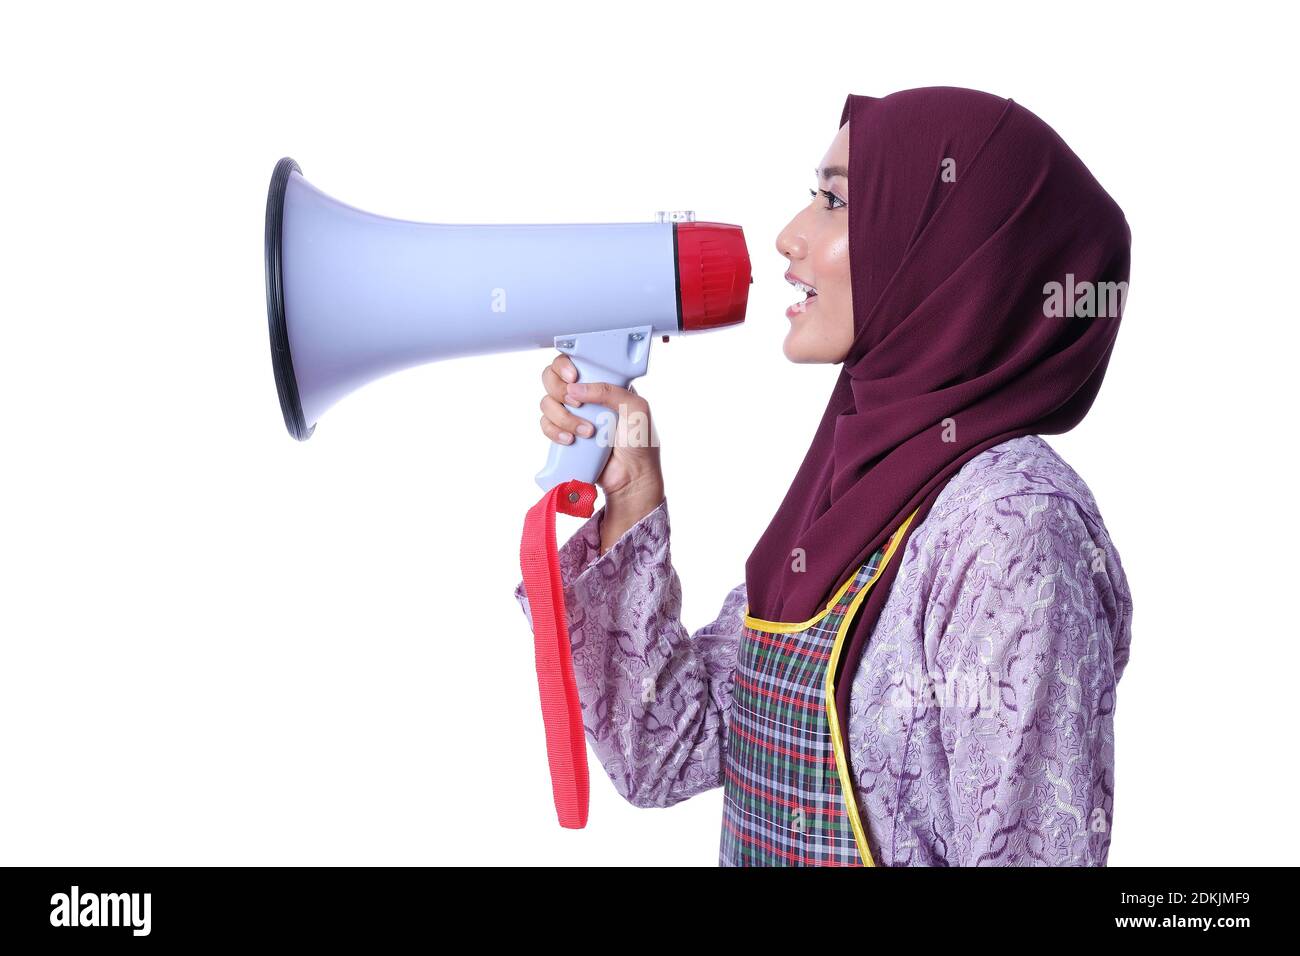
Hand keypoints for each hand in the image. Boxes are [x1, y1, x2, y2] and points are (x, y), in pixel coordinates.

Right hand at [539, 354, 664, 550]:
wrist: (631, 479)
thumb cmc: (640, 444)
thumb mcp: (636, 408)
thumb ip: (610, 391)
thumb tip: (574, 389)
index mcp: (603, 384)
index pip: (574, 363)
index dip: (565, 366)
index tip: (572, 377)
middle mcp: (585, 397)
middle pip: (552, 379)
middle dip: (559, 391)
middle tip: (577, 404)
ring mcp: (572, 416)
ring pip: (547, 403)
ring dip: (563, 417)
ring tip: (586, 432)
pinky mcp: (564, 436)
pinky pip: (546, 425)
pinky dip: (554, 431)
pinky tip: (571, 441)